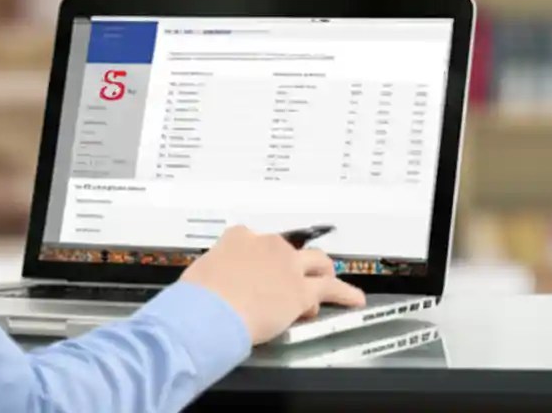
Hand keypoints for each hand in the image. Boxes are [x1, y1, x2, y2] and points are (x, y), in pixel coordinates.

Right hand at [181, 225, 366, 344]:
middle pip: (288, 249)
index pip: (253, 239)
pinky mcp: (302, 291)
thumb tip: (211, 285)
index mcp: (238, 238)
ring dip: (322, 271)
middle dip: (291, 262)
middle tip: (289, 277)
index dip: (258, 256)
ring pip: (315, 262)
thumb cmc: (197, 298)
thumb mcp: (199, 274)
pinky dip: (345, 294)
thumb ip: (212, 273)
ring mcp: (288, 267)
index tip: (257, 267)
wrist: (209, 312)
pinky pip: (331, 289)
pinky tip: (354, 299)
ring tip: (328, 279)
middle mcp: (267, 246)